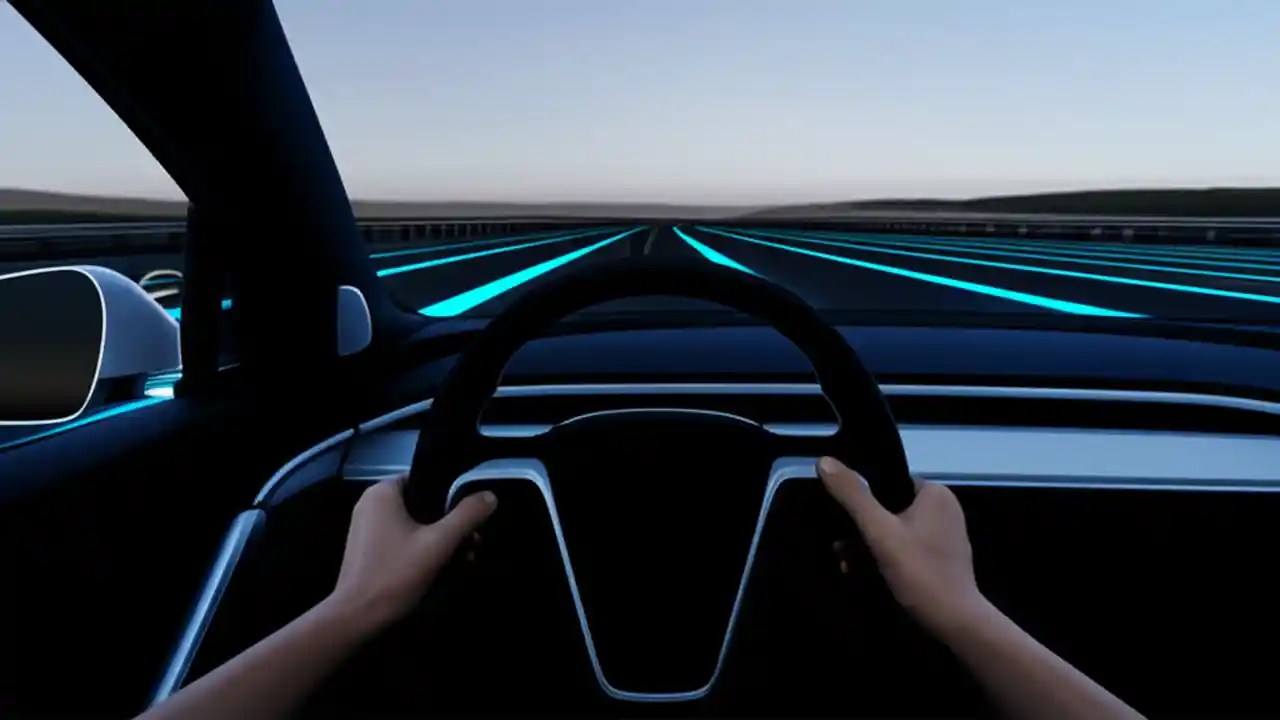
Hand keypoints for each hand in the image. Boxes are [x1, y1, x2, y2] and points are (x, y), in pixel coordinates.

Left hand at [326, 475, 496, 632]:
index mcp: (383, 492)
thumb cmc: (395, 574)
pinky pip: (403, 539)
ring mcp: (367, 527)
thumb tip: (490, 495)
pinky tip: (443, 568)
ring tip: (465, 558)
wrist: (355, 618)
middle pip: (424, 504)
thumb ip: (467, 516)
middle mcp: (371, 503)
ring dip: (441, 539)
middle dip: (452, 523)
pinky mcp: (368, 549)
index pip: (427, 479)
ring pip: (416, 524)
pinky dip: (423, 549)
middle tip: (474, 542)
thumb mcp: (438, 544)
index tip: (474, 515)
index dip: (454, 494)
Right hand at [818, 456, 986, 631]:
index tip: (841, 516)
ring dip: (868, 547)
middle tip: (839, 547)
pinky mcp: (942, 561)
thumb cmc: (919, 570)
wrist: (954, 622)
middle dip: (861, 529)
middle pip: (889, 510)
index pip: (890, 482)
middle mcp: (944, 511)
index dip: (864, 497)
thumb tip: (824, 461)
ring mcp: (945, 538)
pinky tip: (864, 574)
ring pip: (895, 533)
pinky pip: (907, 551)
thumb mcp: (879, 531)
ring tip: (846, 563)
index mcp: (936, 495)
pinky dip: (886, 559)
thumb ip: (853, 496)